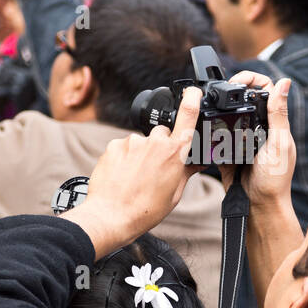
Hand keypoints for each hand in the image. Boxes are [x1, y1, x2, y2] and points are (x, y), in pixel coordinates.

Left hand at [61, 86, 202, 256]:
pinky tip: (122, 174)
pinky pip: (123, 146)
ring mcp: (132, 142)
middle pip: (162, 134)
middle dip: (160, 146)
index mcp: (174, 153)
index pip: (187, 116)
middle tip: (154, 169)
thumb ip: (186, 171)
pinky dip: (124, 157)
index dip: (192, 99)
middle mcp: (154, 142)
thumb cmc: (144, 209)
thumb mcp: (174, 193)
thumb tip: (196, 162)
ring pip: (141, 142)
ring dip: (140, 154)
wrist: (111, 216)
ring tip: (135, 176)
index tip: (193, 91)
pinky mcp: (114, 145)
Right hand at [215, 73, 294, 205]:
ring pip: (226, 115)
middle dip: (230, 92)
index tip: (237, 82)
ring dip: (219, 110)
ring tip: (211, 108)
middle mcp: (257, 128)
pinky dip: (210, 131)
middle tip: (220, 93)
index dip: (251, 79)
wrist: (257, 206)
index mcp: (273, 123)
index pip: (264, 89)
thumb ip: (278, 114)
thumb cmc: (275, 179)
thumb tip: (285, 82)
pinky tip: (207, 128)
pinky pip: (215, 136)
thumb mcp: (279, 143)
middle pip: (243, 99)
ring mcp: (241, 139)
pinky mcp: (226, 151)